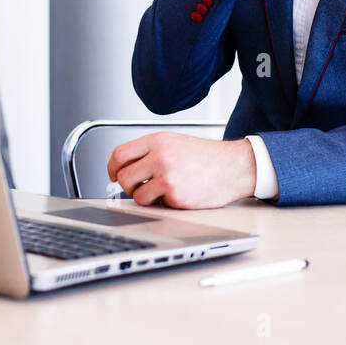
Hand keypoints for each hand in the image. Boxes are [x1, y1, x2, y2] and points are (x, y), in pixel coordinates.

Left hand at [107, 132, 257, 208]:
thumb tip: (123, 166)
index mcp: (157, 140)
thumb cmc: (205, 157)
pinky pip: (154, 204)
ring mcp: (167, 176)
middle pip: (123, 176)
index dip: (112, 167)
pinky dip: (162, 202)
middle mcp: (160, 156)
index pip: (119, 154)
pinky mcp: (175, 195)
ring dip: (144, 196)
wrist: (233, 167)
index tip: (113, 174)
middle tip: (139, 186)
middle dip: (128, 185)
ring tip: (160, 190)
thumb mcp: (174, 142)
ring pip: (136, 194)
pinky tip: (177, 193)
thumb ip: (149, 151)